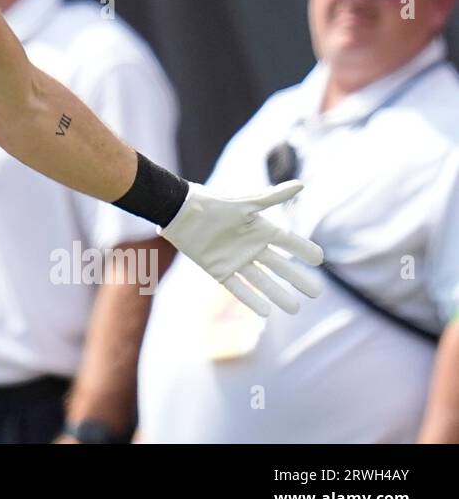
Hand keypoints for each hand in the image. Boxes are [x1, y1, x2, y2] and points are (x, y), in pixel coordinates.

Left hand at [159, 180, 323, 316]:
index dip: (303, 249)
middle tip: (316, 292)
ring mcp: (235, 260)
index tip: (319, 259)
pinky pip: (238, 288)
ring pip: (262, 281)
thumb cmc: (213, 203)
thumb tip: (301, 185)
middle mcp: (250, 246)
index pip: (287, 242)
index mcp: (259, 229)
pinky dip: (251, 300)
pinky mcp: (219, 270)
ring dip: (278, 294)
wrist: (179, 211)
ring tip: (295, 308)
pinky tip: (266, 313)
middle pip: (279, 266)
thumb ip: (273, 197)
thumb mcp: (246, 203)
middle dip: (297, 279)